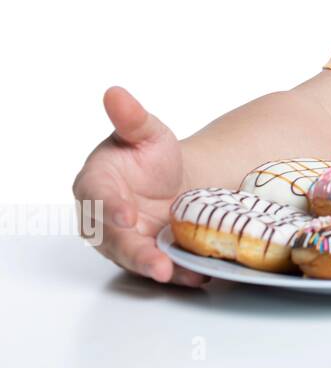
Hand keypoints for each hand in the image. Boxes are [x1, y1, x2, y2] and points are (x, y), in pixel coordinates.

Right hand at [72, 86, 207, 285]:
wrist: (177, 179)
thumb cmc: (152, 153)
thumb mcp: (146, 132)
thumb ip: (131, 118)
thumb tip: (115, 93)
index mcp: (95, 184)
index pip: (97, 198)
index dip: (110, 207)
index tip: (126, 214)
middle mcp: (104, 219)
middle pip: (113, 239)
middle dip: (134, 252)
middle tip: (155, 262)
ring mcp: (126, 240)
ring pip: (135, 258)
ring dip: (155, 268)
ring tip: (175, 274)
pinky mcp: (150, 254)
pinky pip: (162, 265)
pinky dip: (179, 272)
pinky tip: (198, 274)